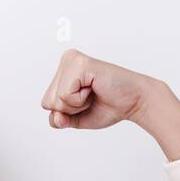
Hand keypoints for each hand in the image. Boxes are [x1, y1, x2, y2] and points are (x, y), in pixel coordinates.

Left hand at [40, 49, 161, 129]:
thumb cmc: (108, 106)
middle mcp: (66, 60)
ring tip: (93, 92)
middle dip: (70, 109)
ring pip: (55, 100)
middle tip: (91, 97)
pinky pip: (65, 96)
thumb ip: (60, 120)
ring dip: (76, 105)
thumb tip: (55, 116)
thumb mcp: (76, 118)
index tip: (86, 101)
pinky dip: (80, 100)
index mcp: (63, 70)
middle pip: (47, 102)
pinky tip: (94, 88)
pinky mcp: (80, 64)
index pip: (46, 104)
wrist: (133, 102)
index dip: (66, 112)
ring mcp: (72, 60)